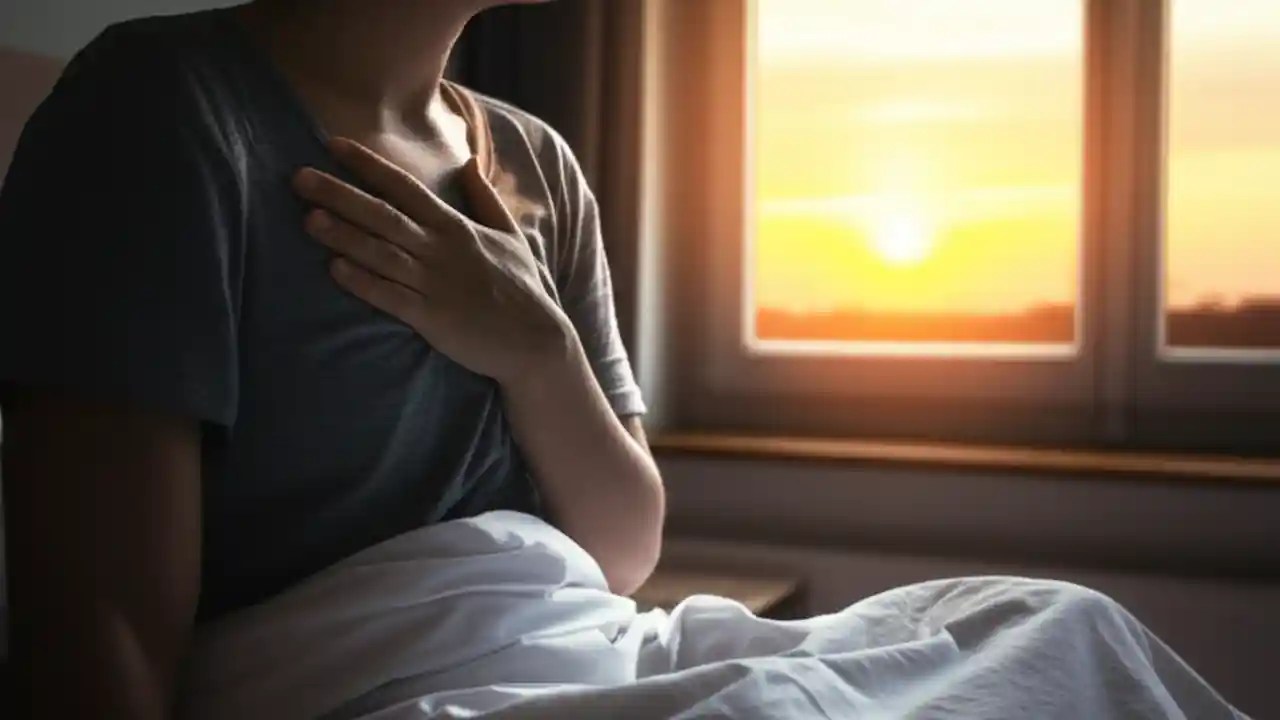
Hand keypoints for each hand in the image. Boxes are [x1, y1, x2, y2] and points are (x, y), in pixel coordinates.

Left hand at [293, 137, 570, 385]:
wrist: (536, 340)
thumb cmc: (522, 289)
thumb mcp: (510, 235)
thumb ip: (485, 198)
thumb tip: (468, 160)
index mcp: (456, 226)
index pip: (405, 187)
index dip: (368, 165)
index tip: (332, 144)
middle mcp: (441, 250)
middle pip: (383, 215)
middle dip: (339, 194)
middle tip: (298, 177)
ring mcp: (435, 284)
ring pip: (381, 253)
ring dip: (344, 235)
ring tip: (308, 219)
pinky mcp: (431, 318)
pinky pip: (390, 297)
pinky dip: (362, 282)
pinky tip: (334, 269)